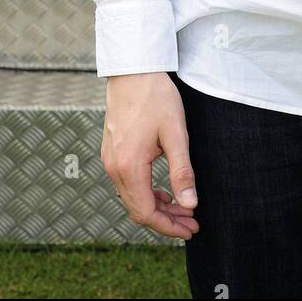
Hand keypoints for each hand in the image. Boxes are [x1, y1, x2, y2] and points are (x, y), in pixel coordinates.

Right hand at [102, 72, 199, 238]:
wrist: (133, 71)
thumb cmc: (156, 98)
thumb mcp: (176, 134)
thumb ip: (182, 171)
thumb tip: (190, 204)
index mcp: (129, 167)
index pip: (147, 213)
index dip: (169, 226)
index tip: (191, 229)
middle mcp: (114, 168)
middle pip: (138, 210)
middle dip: (166, 220)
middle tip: (191, 223)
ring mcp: (110, 161)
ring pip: (132, 198)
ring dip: (157, 207)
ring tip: (182, 208)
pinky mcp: (111, 152)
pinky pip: (127, 184)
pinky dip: (146, 193)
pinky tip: (163, 191)